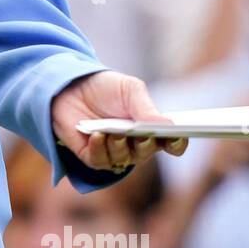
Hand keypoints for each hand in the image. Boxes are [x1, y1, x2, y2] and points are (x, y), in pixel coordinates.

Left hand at [51, 70, 187, 172]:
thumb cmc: (105, 88)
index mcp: (151, 128)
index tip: (178, 137)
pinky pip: (100, 161)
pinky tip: (97, 136)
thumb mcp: (129, 90)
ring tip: (114, 132)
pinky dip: (100, 149)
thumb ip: (146, 108)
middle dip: (145, 145)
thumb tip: (168, 124)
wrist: (70, 86)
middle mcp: (134, 144)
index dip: (177, 143)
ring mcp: (113, 152)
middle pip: (147, 153)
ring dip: (120, 146)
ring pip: (124, 159)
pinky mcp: (91, 156)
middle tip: (142, 134)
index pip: (171, 144)